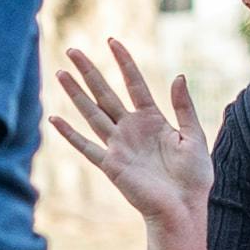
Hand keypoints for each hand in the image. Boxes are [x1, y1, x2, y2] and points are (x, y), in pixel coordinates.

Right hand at [51, 38, 213, 234]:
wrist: (183, 208)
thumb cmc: (193, 177)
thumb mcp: (194, 136)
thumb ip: (184, 107)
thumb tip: (177, 75)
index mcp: (152, 120)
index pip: (134, 83)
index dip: (123, 62)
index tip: (111, 41)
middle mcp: (131, 129)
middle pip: (105, 93)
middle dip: (89, 71)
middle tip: (73, 50)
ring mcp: (119, 146)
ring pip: (92, 113)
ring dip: (75, 94)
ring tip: (61, 73)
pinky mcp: (111, 165)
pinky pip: (87, 147)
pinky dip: (70, 134)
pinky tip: (55, 119)